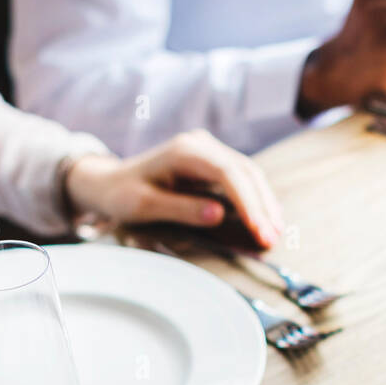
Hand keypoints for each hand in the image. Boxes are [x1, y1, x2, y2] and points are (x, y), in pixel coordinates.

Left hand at [66, 131, 283, 248]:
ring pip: (249, 174)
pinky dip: (256, 199)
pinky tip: (267, 219)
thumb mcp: (144, 206)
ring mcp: (208, 151)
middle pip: (245, 172)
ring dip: (264, 203)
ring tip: (275, 233)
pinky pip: (242, 179)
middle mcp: (200, 145)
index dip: (248, 204)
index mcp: (184, 151)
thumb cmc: (122, 195)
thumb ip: (180, 209)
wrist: (110, 182)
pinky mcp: (212, 163)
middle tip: (272, 239)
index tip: (260, 230)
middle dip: (262, 206)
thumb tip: (218, 214)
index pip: (228, 174)